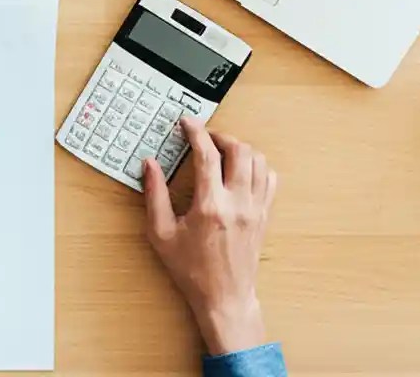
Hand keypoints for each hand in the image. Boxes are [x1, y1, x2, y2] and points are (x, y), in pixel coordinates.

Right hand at [143, 117, 277, 355]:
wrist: (224, 297)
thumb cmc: (191, 269)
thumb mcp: (161, 234)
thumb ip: (154, 195)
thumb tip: (149, 164)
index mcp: (210, 206)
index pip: (206, 154)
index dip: (196, 131)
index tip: (187, 122)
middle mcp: (237, 203)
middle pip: (239, 150)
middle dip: (221, 135)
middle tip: (205, 137)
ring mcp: (256, 209)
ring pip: (258, 160)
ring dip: (240, 148)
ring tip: (222, 151)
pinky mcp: (265, 215)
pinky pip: (269, 178)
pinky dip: (258, 166)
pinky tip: (241, 169)